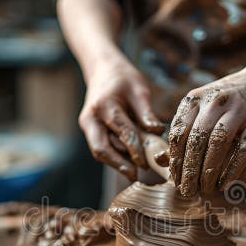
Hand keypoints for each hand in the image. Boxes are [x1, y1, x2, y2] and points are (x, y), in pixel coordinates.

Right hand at [79, 60, 164, 180]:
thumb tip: (158, 133)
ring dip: (116, 163)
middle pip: (101, 149)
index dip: (135, 150)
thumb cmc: (124, 79)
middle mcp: (91, 118)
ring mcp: (87, 125)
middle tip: (135, 175)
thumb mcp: (139, 90)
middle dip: (118, 164)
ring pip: (99, 151)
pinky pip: (101, 147)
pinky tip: (128, 162)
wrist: (103, 70)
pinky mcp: (90, 130)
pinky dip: (114, 156)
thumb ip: (147, 113)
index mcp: (104, 105)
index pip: (122, 132)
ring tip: (134, 172)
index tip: (146, 163)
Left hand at [168, 69, 245, 196]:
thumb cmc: (224, 104)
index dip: (175, 159)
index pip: (179, 132)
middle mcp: (215, 101)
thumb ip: (181, 133)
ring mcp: (238, 109)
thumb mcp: (200, 110)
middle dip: (189, 169)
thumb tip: (159, 161)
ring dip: (209, 170)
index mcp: (195, 98)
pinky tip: (224, 184)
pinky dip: (232, 169)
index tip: (174, 180)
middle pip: (197, 139)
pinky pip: (244, 148)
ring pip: (218, 142)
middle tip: (187, 191)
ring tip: (204, 189)